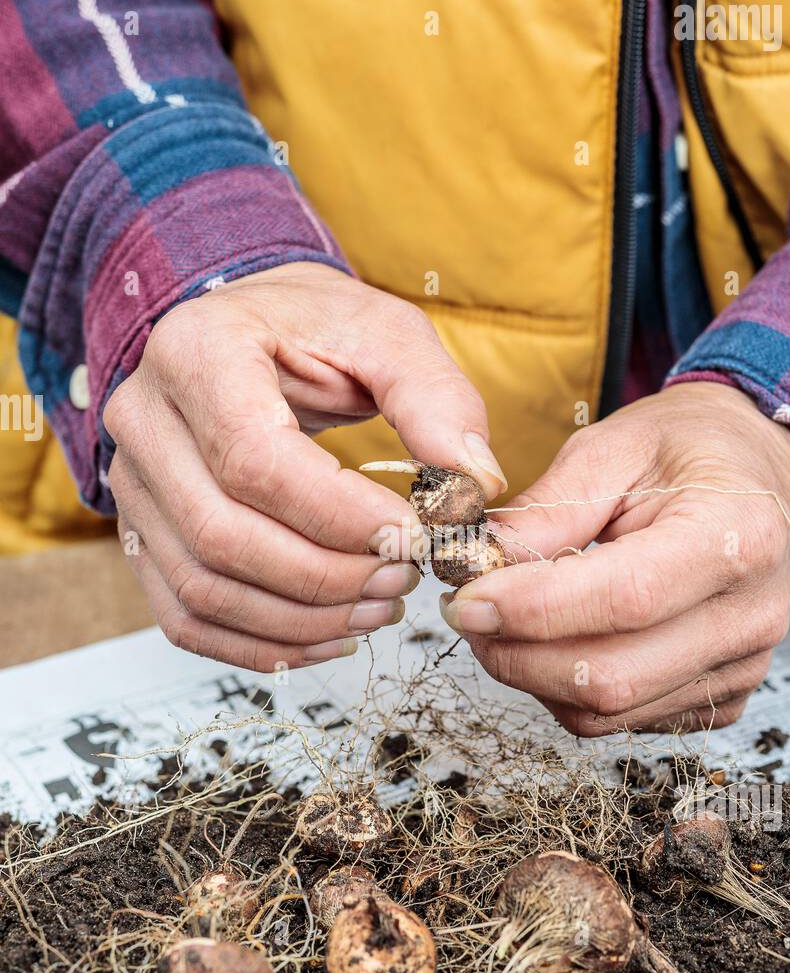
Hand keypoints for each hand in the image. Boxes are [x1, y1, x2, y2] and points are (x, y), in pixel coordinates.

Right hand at [104, 262, 504, 671]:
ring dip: (302, 620)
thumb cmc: (315, 328)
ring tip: (380, 608)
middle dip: (327, 576)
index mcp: (196, 353)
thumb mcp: (387, 333)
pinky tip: (331, 636)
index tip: (413, 535)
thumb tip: (473, 486)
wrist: (250, 332)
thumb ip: (436, 400)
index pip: (254, 459)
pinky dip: (262, 644)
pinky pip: (187, 616)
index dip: (339, 515)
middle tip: (404, 579)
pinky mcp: (143, 535)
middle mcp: (144, 421)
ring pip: (203, 588)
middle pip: (222, 534)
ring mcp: (133, 486)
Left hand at [441, 383, 789, 733]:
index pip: (624, 599)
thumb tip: (479, 565)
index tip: (465, 598)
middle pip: (611, 677)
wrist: (762, 474)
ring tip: (503, 623)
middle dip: (516, 654)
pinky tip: (554, 642)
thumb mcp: (614, 446)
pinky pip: (624, 719)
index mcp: (734, 536)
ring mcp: (741, 666)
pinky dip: (568, 691)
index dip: (532, 609)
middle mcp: (748, 615)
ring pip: (608, 711)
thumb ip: (547, 508)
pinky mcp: (723, 697)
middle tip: (468, 613)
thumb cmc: (690, 451)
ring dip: (533, 676)